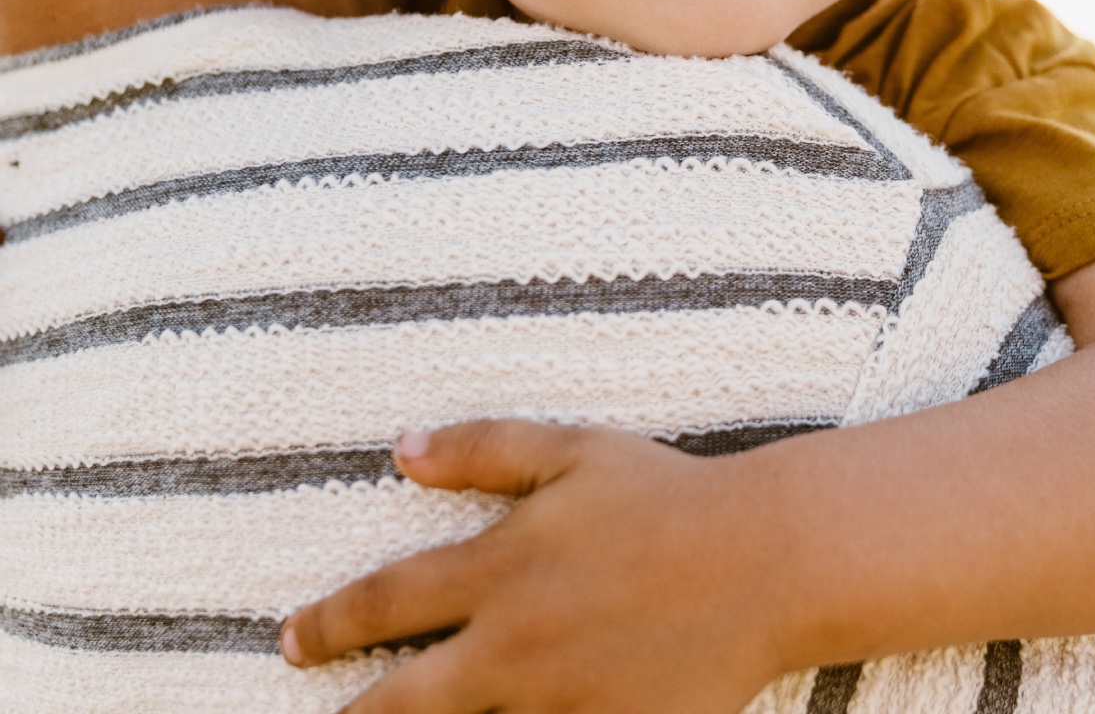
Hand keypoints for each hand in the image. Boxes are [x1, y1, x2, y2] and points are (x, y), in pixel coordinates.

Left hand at [280, 419, 787, 713]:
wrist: (761, 561)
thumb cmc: (665, 495)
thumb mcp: (572, 450)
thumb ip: (483, 447)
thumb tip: (401, 448)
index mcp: (500, 570)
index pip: (386, 604)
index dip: (329, 625)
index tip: (292, 640)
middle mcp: (514, 649)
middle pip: (402, 703)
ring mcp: (558, 705)